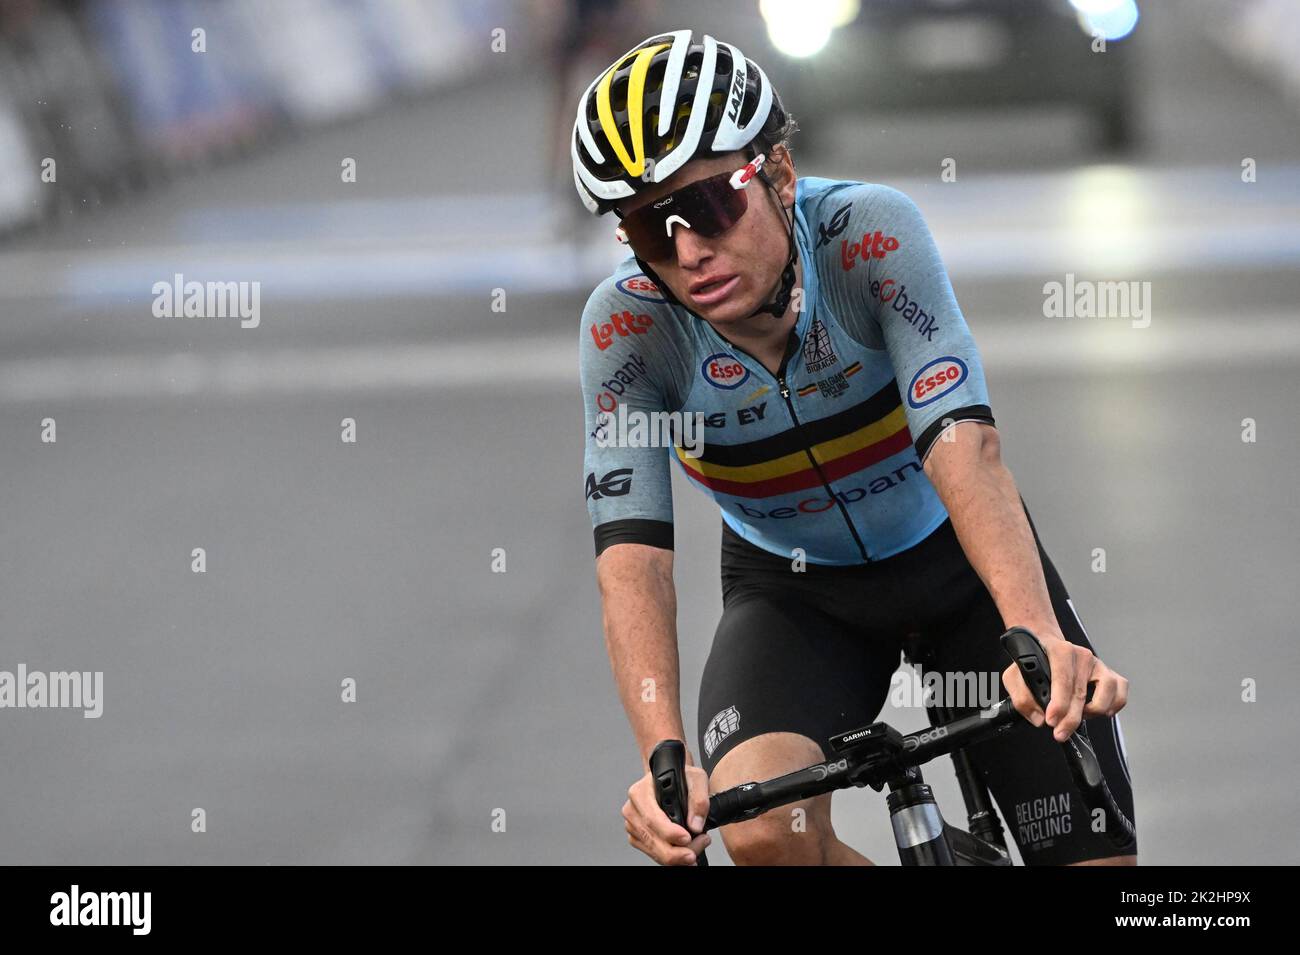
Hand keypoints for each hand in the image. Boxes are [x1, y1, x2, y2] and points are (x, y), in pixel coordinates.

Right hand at [622, 761, 712, 864]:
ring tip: (695, 849)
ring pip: (652, 849)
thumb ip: (699, 799)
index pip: (652, 818)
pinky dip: (668, 857)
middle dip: (674, 852)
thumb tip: (695, 825)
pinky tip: (682, 851)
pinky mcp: (636, 836)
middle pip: (651, 839)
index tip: (687, 838)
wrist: (669, 780)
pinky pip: (651, 853)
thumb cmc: (678, 778)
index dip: (670, 833)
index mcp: (641, 792)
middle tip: (692, 854)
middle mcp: (632, 809)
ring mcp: (633, 825)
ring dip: (675, 856)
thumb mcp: (695, 778)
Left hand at [1002, 628, 1128, 742]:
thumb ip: (1021, 697)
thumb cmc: (1032, 661)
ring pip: (1108, 691)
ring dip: (1094, 711)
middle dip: (1070, 718)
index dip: (1059, 703)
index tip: (1051, 720)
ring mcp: (1098, 664)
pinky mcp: (1109, 673)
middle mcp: (1081, 655)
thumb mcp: (1015, 675)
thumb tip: (1038, 718)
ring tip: (1078, 716)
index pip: (1062, 679)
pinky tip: (1097, 712)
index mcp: (1059, 651)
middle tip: (1059, 733)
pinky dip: (1113, 706)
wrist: (1045, 645)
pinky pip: (1120, 692)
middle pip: (1081, 692)